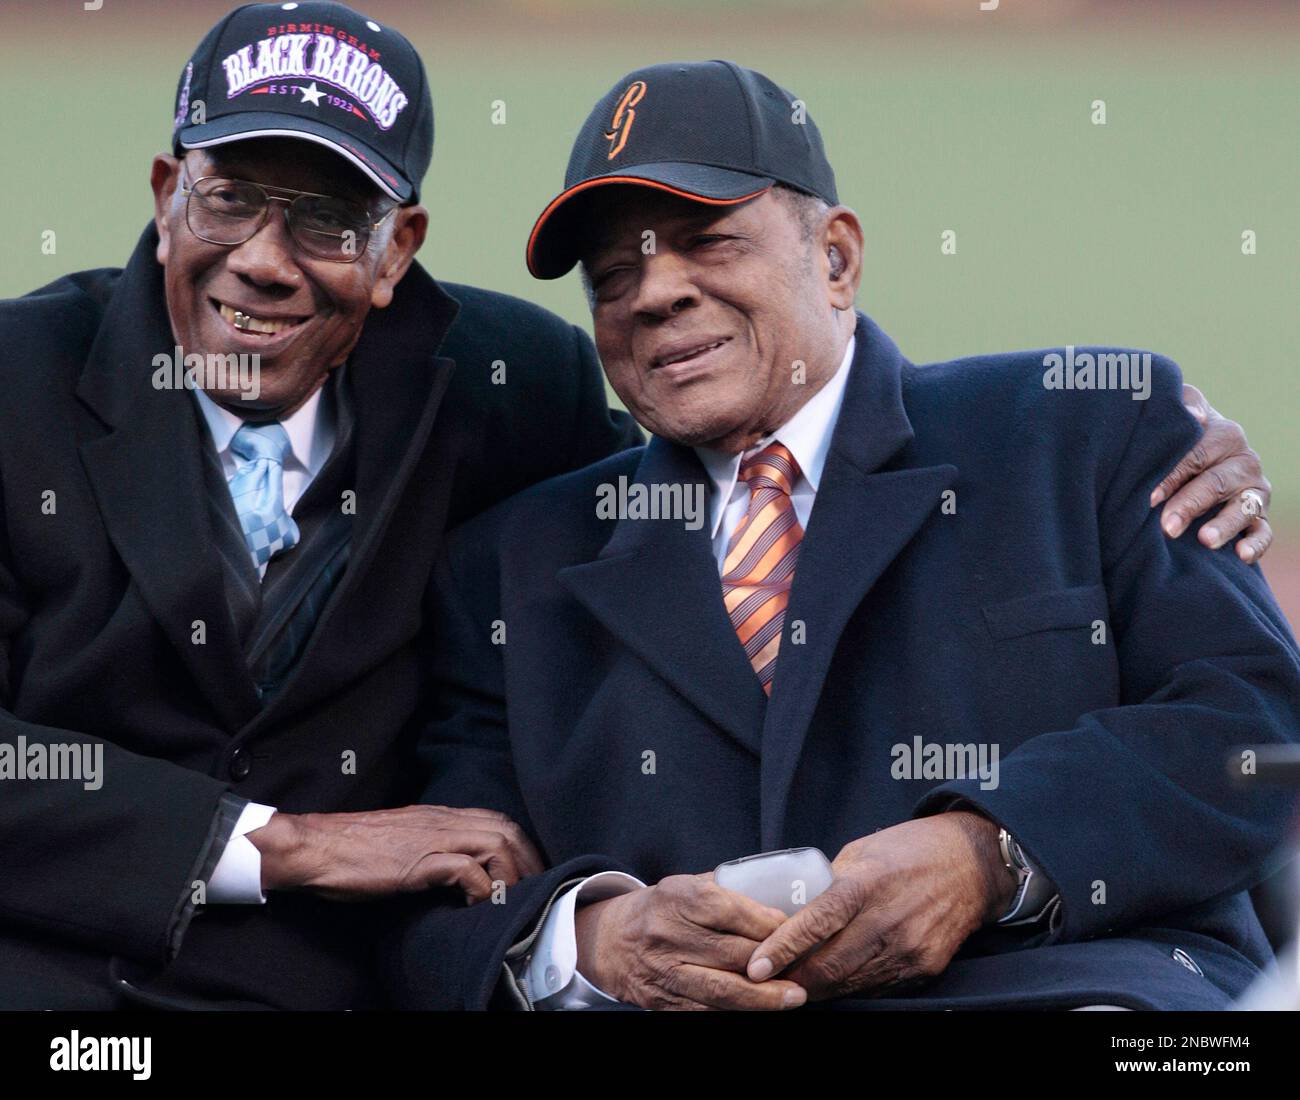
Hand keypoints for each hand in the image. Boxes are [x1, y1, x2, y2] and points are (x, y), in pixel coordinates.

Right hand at [247, 805, 543, 902]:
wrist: (316, 847)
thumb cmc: (353, 849)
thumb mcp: (403, 840)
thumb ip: (431, 846)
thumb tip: (456, 869)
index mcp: (440, 815)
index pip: (498, 818)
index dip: (521, 845)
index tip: (528, 872)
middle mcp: (443, 820)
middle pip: (507, 829)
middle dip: (528, 860)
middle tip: (533, 890)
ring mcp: (431, 838)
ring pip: (495, 843)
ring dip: (509, 875)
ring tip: (506, 900)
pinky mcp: (418, 861)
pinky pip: (466, 868)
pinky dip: (480, 887)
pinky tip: (475, 904)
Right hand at [573, 872, 806, 1009]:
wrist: (612, 940)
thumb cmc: (662, 909)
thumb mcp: (686, 885)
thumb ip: (727, 891)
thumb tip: (779, 902)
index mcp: (677, 898)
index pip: (733, 911)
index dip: (770, 924)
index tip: (796, 930)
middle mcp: (667, 935)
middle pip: (733, 954)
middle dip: (775, 963)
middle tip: (807, 966)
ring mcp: (664, 972)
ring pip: (722, 990)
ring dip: (763, 998)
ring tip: (795, 998)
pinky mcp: (662, 1002)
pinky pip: (705, 1013)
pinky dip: (737, 1013)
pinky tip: (761, 1010)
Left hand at [746, 812, 1013, 1001]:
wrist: (972, 865)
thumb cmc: (910, 851)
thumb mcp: (862, 852)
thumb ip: (829, 884)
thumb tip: (793, 910)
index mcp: (866, 883)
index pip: (816, 922)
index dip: (783, 949)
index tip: (756, 968)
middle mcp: (888, 920)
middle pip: (830, 967)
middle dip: (793, 980)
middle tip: (767, 983)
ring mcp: (909, 949)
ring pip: (851, 985)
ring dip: (819, 988)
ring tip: (794, 982)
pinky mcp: (925, 968)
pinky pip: (877, 988)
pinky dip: (851, 987)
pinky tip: (837, 979)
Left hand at [1151, 384, 1272, 562]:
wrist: (1192, 460)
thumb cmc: (1175, 438)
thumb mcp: (1174, 417)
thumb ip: (1182, 406)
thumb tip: (1194, 416)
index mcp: (1224, 434)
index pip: (1197, 456)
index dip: (1172, 476)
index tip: (1149, 497)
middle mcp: (1244, 461)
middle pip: (1217, 484)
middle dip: (1190, 505)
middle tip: (1167, 526)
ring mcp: (1254, 490)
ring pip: (1244, 508)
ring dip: (1225, 525)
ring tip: (1205, 540)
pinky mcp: (1259, 516)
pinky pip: (1263, 531)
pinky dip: (1256, 543)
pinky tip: (1241, 555)